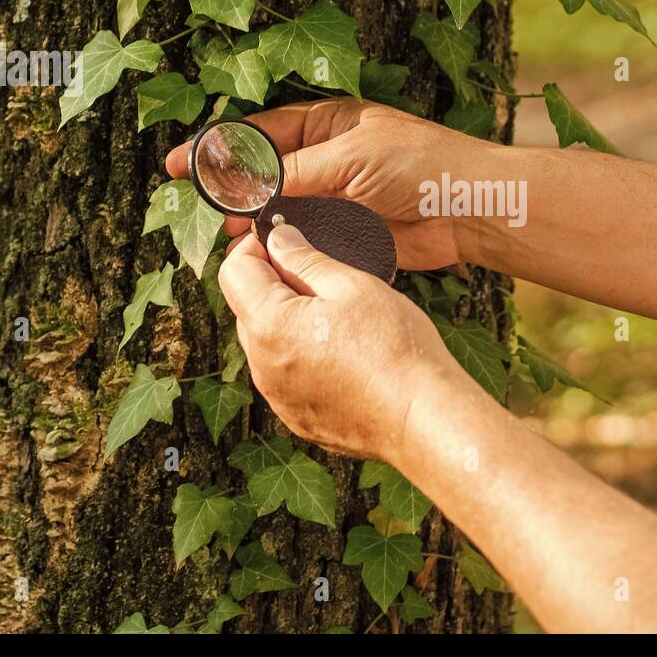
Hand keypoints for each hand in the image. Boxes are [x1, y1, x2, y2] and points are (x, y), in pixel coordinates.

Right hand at [167, 99, 493, 268]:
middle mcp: (326, 158)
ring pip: (279, 209)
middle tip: (196, 207)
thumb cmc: (422, 165)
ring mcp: (335, 196)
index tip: (179, 164)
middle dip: (230, 189)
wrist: (470, 208)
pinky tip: (260, 253)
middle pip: (264, 173)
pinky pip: (304, 237)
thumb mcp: (352, 158)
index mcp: (327, 124)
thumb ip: (296, 174)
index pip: (260, 133)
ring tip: (227, 236)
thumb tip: (247, 186)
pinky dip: (281, 245)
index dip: (218, 148)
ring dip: (253, 222)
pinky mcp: (348, 231)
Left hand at [218, 220, 469, 460]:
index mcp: (270, 325)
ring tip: (340, 320)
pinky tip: (344, 355)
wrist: (422, 417)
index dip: (255, 248)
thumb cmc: (394, 347)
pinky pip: (286, 376)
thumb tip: (278, 238)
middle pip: (248, 309)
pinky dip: (302, 357)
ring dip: (288, 322)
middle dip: (273, 285)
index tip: (284, 241)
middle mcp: (262, 366)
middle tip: (322, 277)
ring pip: (268, 344)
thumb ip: (306, 260)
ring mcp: (278, 397)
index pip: (234, 272)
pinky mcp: (297, 418)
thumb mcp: (352, 285)